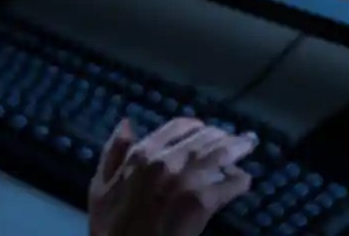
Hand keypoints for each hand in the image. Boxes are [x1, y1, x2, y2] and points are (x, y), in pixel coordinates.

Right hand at [89, 118, 256, 235]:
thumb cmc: (110, 227)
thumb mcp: (100, 186)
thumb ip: (114, 152)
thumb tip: (127, 123)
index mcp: (142, 154)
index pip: (178, 127)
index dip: (196, 126)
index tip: (205, 129)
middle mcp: (166, 161)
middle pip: (204, 138)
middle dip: (222, 136)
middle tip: (235, 138)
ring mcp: (186, 181)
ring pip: (220, 154)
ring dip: (237, 148)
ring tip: (248, 145)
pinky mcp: (202, 202)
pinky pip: (231, 183)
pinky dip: (240, 179)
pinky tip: (243, 180)